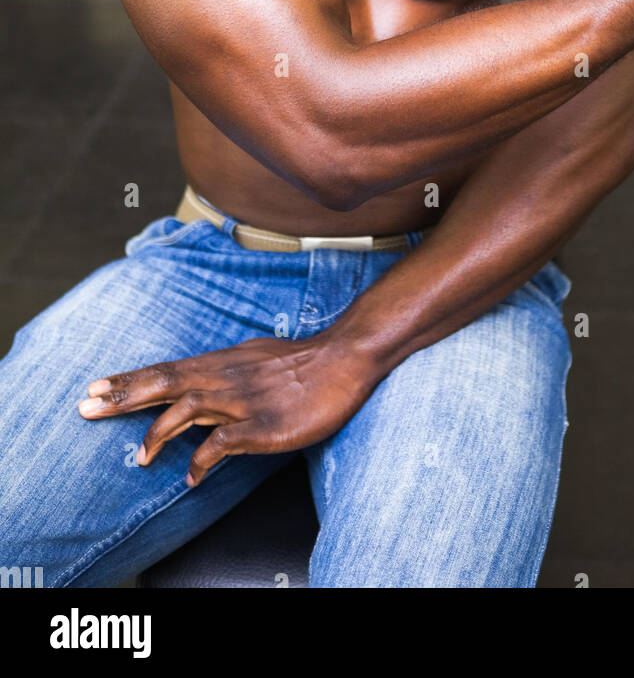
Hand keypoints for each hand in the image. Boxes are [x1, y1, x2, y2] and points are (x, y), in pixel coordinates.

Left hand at [78, 331, 376, 485]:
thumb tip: (199, 384)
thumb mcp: (253, 358)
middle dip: (122, 396)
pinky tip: (192, 478)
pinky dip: (201, 462)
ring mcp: (242, 400)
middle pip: (163, 383)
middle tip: (86, 406)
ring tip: (139, 459)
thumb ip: (223, 372)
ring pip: (186, 410)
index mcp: (221, 362)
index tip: (94, 386)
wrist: (344, 360)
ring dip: (157, 434)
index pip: (165, 369)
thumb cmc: (301, 361)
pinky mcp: (261, 425)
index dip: (128, 379)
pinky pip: (222, 444)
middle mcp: (224, 377)